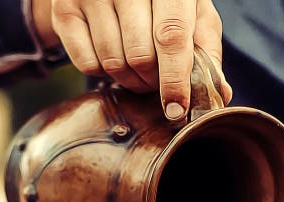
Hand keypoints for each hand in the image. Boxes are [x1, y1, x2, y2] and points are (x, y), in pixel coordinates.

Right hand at [33, 0, 231, 120]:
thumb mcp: (191, 11)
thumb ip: (205, 49)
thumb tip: (219, 94)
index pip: (171, 36)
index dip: (175, 78)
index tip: (176, 108)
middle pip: (140, 57)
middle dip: (153, 81)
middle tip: (158, 79)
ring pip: (113, 63)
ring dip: (130, 80)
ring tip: (139, 70)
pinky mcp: (64, 11)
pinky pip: (87, 64)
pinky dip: (103, 72)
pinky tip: (113, 56)